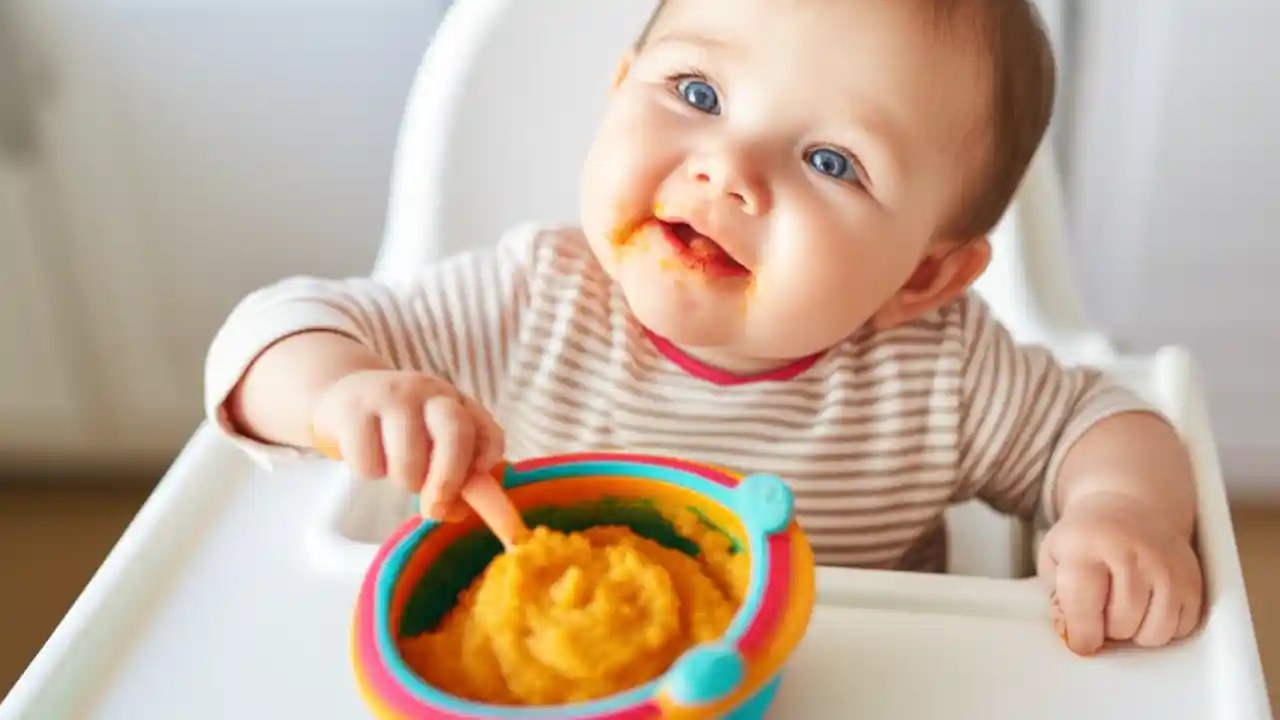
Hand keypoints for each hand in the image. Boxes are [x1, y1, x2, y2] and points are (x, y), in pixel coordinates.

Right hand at [309, 370, 504, 520]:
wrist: (338, 395)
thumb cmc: (395, 427)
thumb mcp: (430, 439)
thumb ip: (455, 470)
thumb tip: (460, 511)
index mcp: (454, 401)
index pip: (485, 429)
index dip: (487, 458)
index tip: (474, 482)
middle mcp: (427, 392)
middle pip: (454, 434)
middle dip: (448, 480)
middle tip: (435, 508)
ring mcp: (390, 396)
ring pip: (409, 460)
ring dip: (404, 480)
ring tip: (395, 467)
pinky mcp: (353, 410)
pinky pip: (369, 464)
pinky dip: (370, 471)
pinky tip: (367, 454)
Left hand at [1037, 492, 1202, 655]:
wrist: (1131, 504)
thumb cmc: (1086, 538)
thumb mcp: (1054, 557)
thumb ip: (1057, 599)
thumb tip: (1075, 636)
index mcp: (1087, 546)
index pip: (1083, 606)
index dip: (1081, 635)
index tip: (1081, 642)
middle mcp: (1131, 554)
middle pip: (1121, 625)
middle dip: (1107, 630)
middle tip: (1101, 611)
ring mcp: (1166, 566)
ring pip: (1154, 633)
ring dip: (1136, 632)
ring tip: (1123, 609)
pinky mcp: (1192, 579)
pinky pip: (1181, 628)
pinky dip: (1163, 627)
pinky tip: (1148, 605)